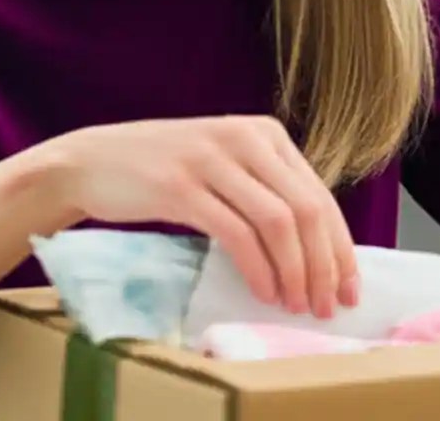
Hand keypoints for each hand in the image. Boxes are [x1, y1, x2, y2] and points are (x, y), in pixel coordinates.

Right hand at [31, 115, 358, 317]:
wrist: (91, 161)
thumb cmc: (161, 171)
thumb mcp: (223, 165)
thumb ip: (265, 191)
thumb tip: (316, 252)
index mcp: (264, 133)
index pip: (320, 195)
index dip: (340, 247)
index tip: (349, 287)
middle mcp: (244, 139)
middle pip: (306, 210)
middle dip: (325, 266)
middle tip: (328, 306)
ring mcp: (212, 160)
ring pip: (278, 223)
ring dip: (295, 272)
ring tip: (297, 305)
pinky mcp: (181, 186)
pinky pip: (236, 234)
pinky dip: (258, 269)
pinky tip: (264, 293)